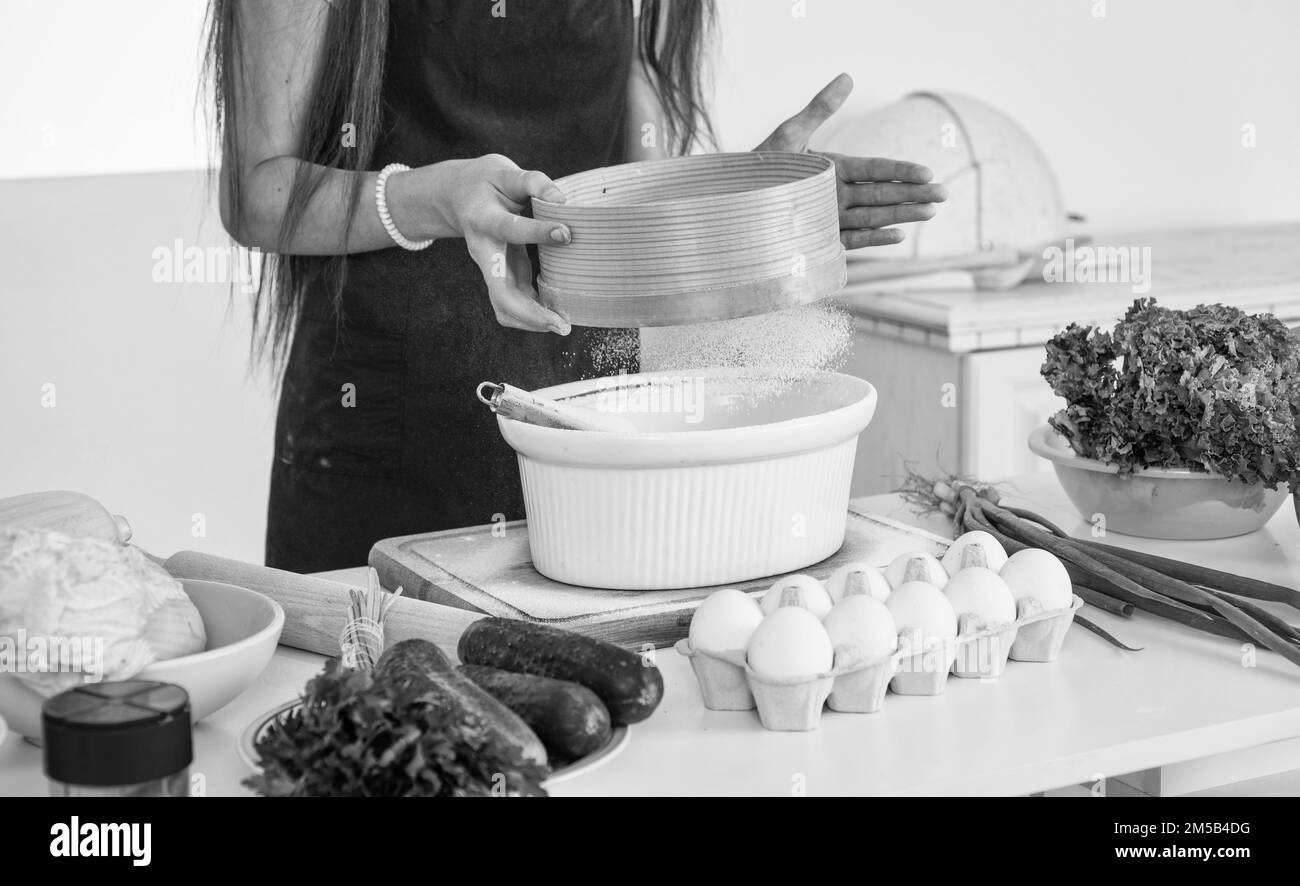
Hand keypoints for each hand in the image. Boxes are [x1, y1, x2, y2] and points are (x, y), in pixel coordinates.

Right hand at [412, 154, 572, 333]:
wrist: (457, 197)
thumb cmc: (486, 183)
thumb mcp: (505, 172)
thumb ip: (532, 182)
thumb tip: (561, 201)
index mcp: (483, 219)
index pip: (510, 228)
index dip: (538, 231)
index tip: (566, 232)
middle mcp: (484, 251)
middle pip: (500, 292)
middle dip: (530, 312)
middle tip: (560, 323)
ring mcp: (490, 269)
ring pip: (504, 307)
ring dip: (531, 321)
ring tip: (562, 325)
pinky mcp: (501, 277)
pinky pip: (511, 306)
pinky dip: (532, 316)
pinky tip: (555, 316)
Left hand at [754, 73, 947, 248]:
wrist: (732, 202)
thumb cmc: (758, 166)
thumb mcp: (790, 133)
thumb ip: (820, 108)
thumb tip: (848, 76)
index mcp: (834, 170)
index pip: (876, 170)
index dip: (901, 171)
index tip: (927, 173)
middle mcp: (836, 195)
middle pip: (882, 195)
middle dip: (913, 195)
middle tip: (944, 196)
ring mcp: (830, 219)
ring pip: (874, 217)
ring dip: (901, 216)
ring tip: (930, 213)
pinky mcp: (820, 240)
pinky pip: (851, 240)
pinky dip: (873, 239)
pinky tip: (897, 236)